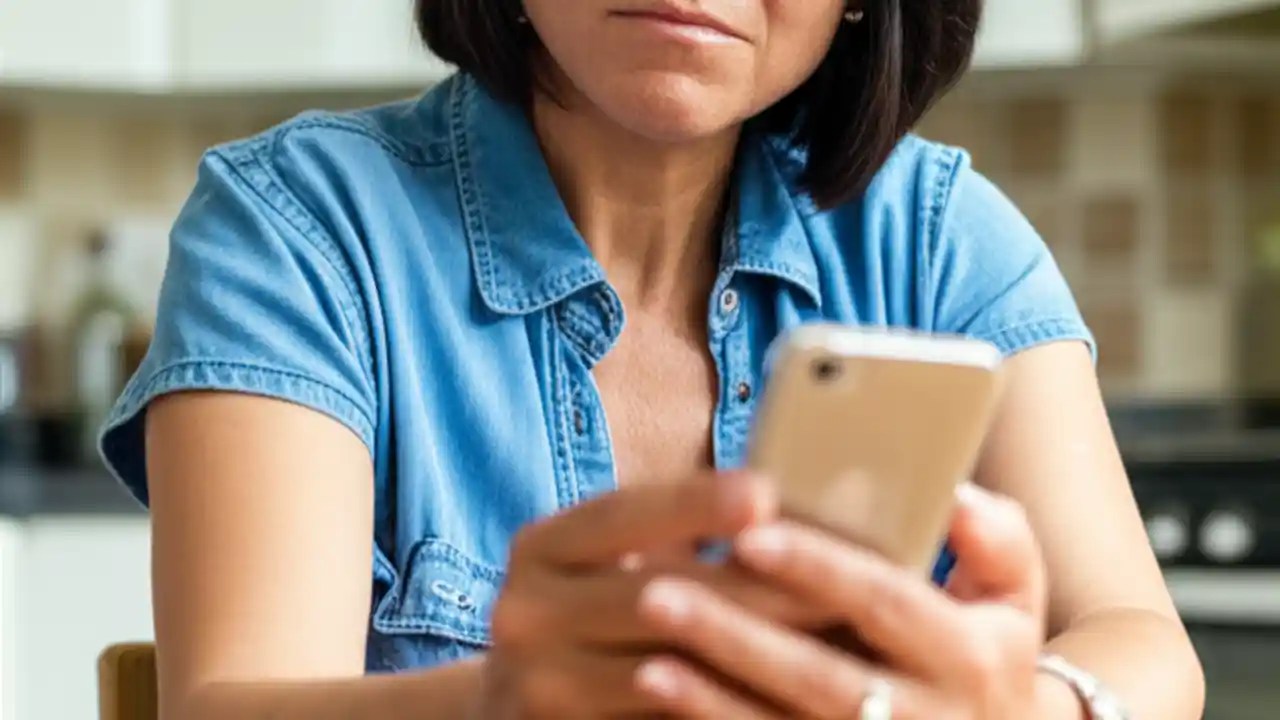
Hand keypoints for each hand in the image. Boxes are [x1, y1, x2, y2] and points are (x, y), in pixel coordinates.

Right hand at [478, 472, 825, 719]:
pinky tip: (777, 703)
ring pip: (660, 674)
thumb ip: (669, 534)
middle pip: (651, 599)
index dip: (692, 504)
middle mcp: (521, 613)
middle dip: (750, 591)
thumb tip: (777, 498)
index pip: (620, 516)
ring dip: (751, 661)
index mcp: (540, 548)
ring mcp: (535, 685)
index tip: (766, 490)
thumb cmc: (593, 614)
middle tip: (838, 582)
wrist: (518, 703)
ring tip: (833, 648)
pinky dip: (718, 712)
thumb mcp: (606, 561)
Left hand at [631, 484, 1046, 718]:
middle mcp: (927, 717)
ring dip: (711, 699)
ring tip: (646, 659)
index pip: (885, 602)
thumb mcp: (1015, 600)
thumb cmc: (990, 656)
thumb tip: (957, 494)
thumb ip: (997, 543)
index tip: (747, 535)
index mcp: (970, 656)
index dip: (817, 569)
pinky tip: (662, 700)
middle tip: (656, 594)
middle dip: (737, 638)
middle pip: (822, 678)